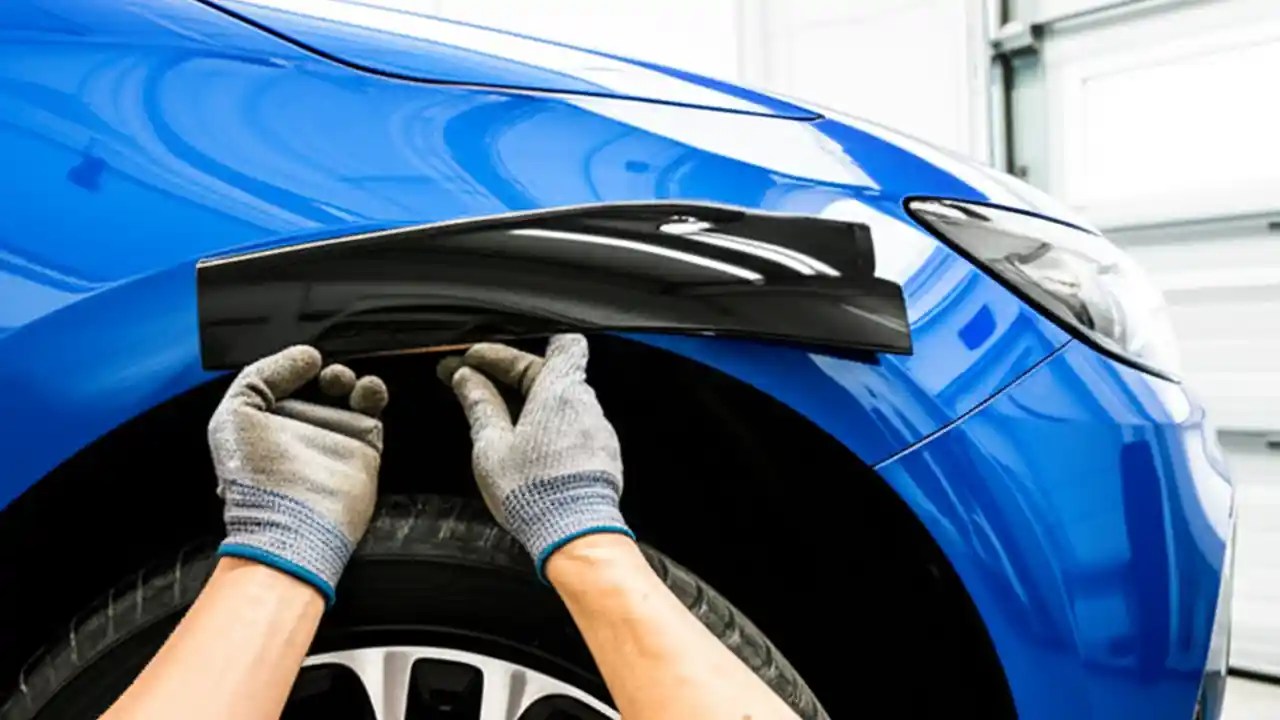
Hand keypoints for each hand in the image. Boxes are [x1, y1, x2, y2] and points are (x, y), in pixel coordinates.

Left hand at [207, 345, 387, 604]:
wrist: (295, 524)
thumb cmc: (256, 477)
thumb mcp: (236, 412)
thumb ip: (263, 374)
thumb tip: (306, 356)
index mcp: (264, 419)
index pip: (282, 378)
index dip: (292, 364)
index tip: (303, 360)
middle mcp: (298, 426)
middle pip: (317, 381)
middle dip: (323, 371)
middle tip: (323, 376)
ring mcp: (332, 435)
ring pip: (347, 391)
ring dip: (348, 377)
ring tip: (342, 383)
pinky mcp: (363, 445)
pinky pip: (372, 408)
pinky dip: (373, 391)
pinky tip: (366, 389)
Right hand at [438, 334, 631, 576]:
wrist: (576, 535)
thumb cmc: (534, 492)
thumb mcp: (491, 446)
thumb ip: (480, 405)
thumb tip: (465, 378)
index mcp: (560, 391)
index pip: (560, 343)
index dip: (517, 349)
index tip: (480, 360)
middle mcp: (586, 404)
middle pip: (551, 372)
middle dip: (510, 374)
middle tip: (471, 385)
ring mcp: (598, 430)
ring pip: (561, 401)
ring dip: (530, 402)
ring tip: (495, 419)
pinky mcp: (602, 455)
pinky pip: (573, 427)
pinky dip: (548, 426)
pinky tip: (525, 445)